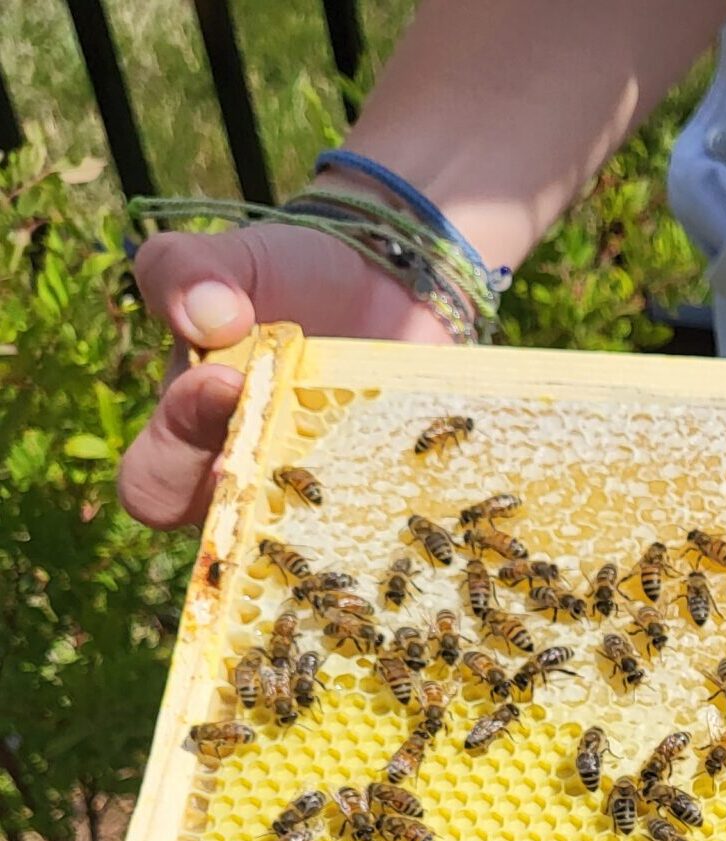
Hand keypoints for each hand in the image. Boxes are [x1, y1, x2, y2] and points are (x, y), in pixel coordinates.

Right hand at [120, 223, 455, 528]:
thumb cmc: (291, 282)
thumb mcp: (232, 260)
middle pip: (233, 534)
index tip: (225, 382)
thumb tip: (206, 317)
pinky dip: (410, 518)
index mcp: (192, 439)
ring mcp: (326, 506)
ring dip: (333, 521)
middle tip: (287, 431)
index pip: (153, 487)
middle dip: (253, 493)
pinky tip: (431, 491)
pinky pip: (395, 540)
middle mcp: (253, 487)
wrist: (392, 283)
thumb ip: (185, 271)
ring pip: (317, 554)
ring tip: (361, 469)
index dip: (174, 452)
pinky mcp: (393, 503)